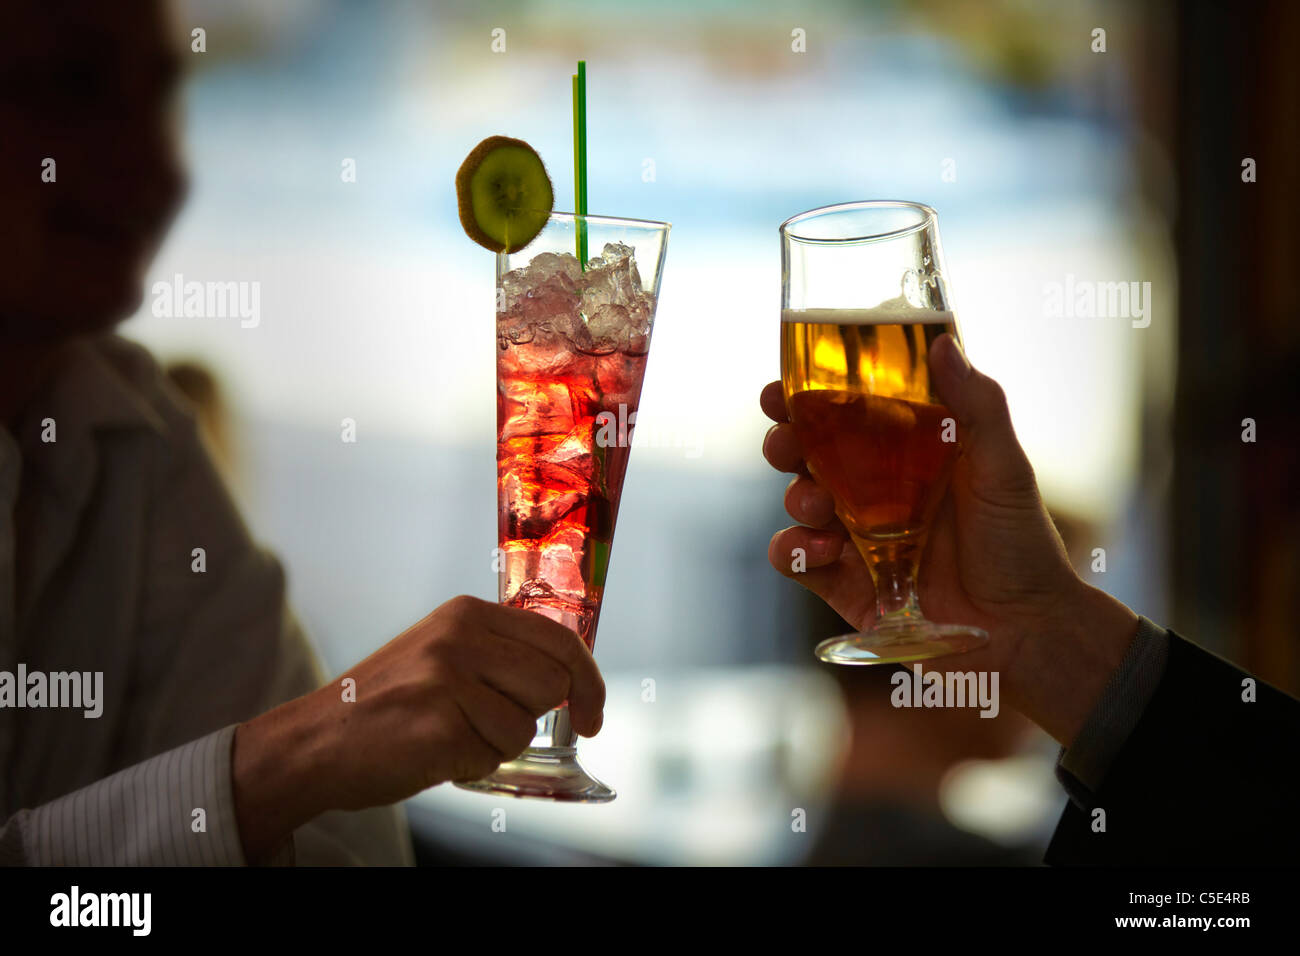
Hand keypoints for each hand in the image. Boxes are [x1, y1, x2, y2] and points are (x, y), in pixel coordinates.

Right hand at [232, 595, 604, 860]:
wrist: (314, 741)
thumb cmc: (386, 705)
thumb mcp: (441, 653)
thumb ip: (498, 654)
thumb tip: (570, 680)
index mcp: (466, 614)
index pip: (559, 639)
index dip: (588, 682)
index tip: (593, 715)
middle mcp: (459, 637)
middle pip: (552, 684)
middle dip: (535, 717)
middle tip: (494, 727)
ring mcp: (448, 680)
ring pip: (526, 728)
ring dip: (496, 744)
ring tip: (449, 734)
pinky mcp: (439, 725)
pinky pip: (492, 756)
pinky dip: (470, 764)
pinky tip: (432, 751)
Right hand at [761, 333, 1136, 744]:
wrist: (1026, 632)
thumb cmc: (1023, 544)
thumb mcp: (1004, 466)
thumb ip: (977, 405)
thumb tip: (944, 342)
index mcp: (908, 454)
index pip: (846, 414)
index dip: (807, 397)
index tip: (783, 387)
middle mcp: (877, 492)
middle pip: (809, 454)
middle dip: (785, 442)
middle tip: (784, 442)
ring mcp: (858, 538)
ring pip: (799, 503)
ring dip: (794, 495)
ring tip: (815, 504)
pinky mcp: (847, 584)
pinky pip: (798, 561)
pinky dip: (793, 551)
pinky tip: (814, 549)